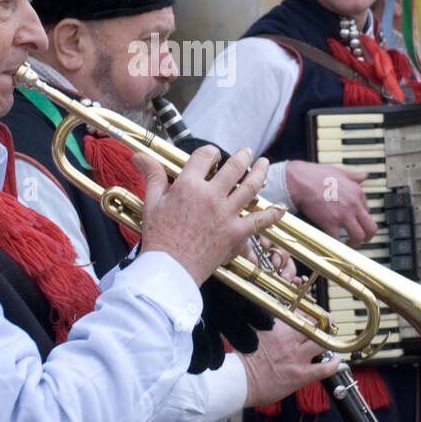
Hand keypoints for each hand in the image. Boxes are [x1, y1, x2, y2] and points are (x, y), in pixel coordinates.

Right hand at [136, 146, 283, 286]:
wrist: (169, 269)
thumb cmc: (159, 237)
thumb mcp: (152, 203)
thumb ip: (153, 176)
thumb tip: (140, 156)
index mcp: (189, 186)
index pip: (205, 156)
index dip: (210, 152)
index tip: (212, 156)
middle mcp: (211, 196)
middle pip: (234, 167)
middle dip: (243, 156)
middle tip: (247, 152)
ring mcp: (226, 214)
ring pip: (251, 186)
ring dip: (261, 172)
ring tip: (264, 163)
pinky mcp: (236, 233)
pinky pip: (260, 221)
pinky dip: (272, 214)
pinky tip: (280, 207)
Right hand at [239, 320, 339, 407]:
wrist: (239, 380)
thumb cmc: (242, 359)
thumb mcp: (252, 332)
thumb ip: (265, 324)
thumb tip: (270, 320)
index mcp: (276, 326)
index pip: (298, 312)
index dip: (308, 311)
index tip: (311, 312)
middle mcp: (289, 339)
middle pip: (314, 325)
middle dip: (323, 322)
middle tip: (328, 322)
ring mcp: (296, 357)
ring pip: (322, 343)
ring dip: (328, 341)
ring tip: (331, 341)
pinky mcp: (300, 375)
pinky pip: (323, 369)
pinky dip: (333, 365)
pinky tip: (337, 362)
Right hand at [286, 160, 376, 245]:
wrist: (299, 181)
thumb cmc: (314, 175)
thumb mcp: (339, 171)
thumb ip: (353, 175)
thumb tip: (364, 175)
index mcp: (357, 192)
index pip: (368, 210)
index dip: (362, 217)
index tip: (356, 220)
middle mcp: (353, 205)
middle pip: (371, 227)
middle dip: (368, 236)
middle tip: (362, 239)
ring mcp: (343, 215)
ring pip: (359, 236)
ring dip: (355, 243)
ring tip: (349, 244)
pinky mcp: (330, 222)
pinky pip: (338, 239)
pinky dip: (336, 244)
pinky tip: (334, 243)